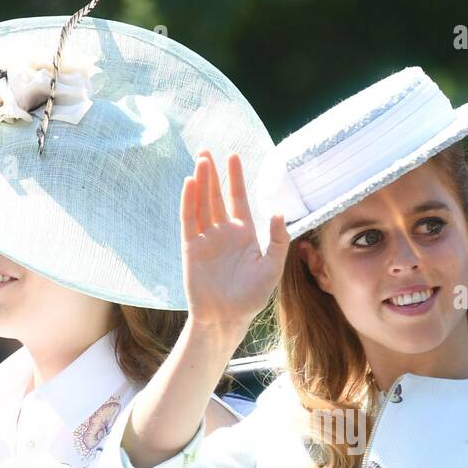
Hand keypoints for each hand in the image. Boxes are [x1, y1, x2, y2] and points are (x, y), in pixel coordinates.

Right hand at [181, 150, 289, 334]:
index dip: (235, 178)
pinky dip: (189, 202)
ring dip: (201, 182)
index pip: (237, 199)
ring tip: (200, 160)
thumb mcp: (272, 268)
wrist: (226, 317)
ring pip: (201, 204)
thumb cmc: (251, 297)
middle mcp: (223, 233)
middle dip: (212, 174)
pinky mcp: (191, 247)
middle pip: (216, 196)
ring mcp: (206, 239)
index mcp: (244, 235)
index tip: (233, 156)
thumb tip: (278, 213)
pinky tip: (190, 184)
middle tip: (206, 150)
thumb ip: (277, 241)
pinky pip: (189, 220)